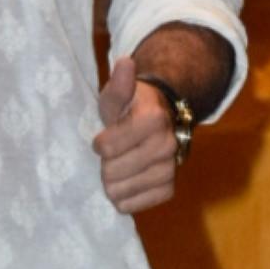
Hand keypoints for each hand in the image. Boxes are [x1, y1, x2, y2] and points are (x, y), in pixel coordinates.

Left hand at [93, 56, 180, 213]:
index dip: (99, 144)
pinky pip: (134, 206)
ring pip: (121, 192)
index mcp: (153, 120)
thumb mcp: (117, 95)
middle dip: (104, 165)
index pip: (107, 148)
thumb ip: (119, 84)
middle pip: (112, 173)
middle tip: (110, 155)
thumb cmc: (129, 109)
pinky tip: (125, 182)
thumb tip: (125, 62)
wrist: (157, 123)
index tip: (103, 137)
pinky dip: (125, 197)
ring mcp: (170, 170)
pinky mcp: (168, 190)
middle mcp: (167, 146)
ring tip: (117, 168)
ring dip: (112, 183)